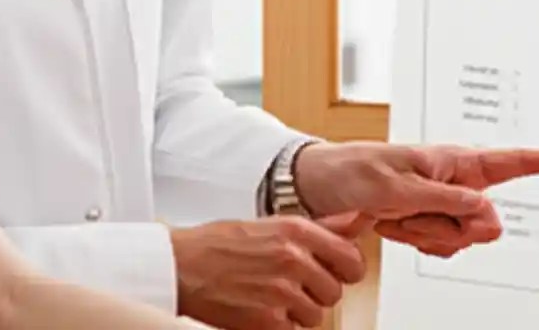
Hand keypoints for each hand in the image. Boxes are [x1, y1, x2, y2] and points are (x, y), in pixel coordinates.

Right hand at [170, 213, 370, 329]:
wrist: (180, 266)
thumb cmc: (220, 244)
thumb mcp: (274, 224)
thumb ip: (322, 227)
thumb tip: (359, 220)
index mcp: (297, 231)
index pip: (351, 259)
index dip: (344, 270)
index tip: (331, 272)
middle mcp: (293, 258)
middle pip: (334, 291)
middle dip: (316, 292)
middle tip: (289, 285)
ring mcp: (281, 291)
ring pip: (316, 315)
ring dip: (297, 312)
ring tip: (270, 296)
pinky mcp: (267, 320)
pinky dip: (278, 326)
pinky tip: (259, 309)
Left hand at [293, 142, 538, 256]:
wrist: (324, 188)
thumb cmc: (355, 172)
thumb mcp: (398, 187)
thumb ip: (446, 203)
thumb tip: (488, 217)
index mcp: (454, 161)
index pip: (511, 162)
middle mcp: (456, 183)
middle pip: (484, 222)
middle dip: (446, 226)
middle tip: (407, 210)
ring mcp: (444, 206)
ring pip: (461, 240)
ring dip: (422, 233)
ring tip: (393, 212)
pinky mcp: (430, 223)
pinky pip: (442, 248)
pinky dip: (417, 242)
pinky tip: (394, 225)